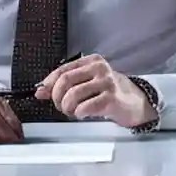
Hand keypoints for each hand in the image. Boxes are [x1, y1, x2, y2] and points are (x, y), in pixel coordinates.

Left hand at [35, 54, 156, 128]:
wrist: (135, 103)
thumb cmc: (109, 92)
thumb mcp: (87, 84)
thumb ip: (63, 86)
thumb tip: (40, 91)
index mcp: (92, 61)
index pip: (63, 69)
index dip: (49, 83)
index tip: (43, 93)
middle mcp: (99, 68)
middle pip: (65, 81)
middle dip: (57, 97)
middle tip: (61, 106)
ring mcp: (107, 83)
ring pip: (73, 95)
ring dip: (67, 108)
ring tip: (72, 111)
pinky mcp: (111, 98)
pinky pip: (85, 107)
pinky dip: (79, 113)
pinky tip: (83, 114)